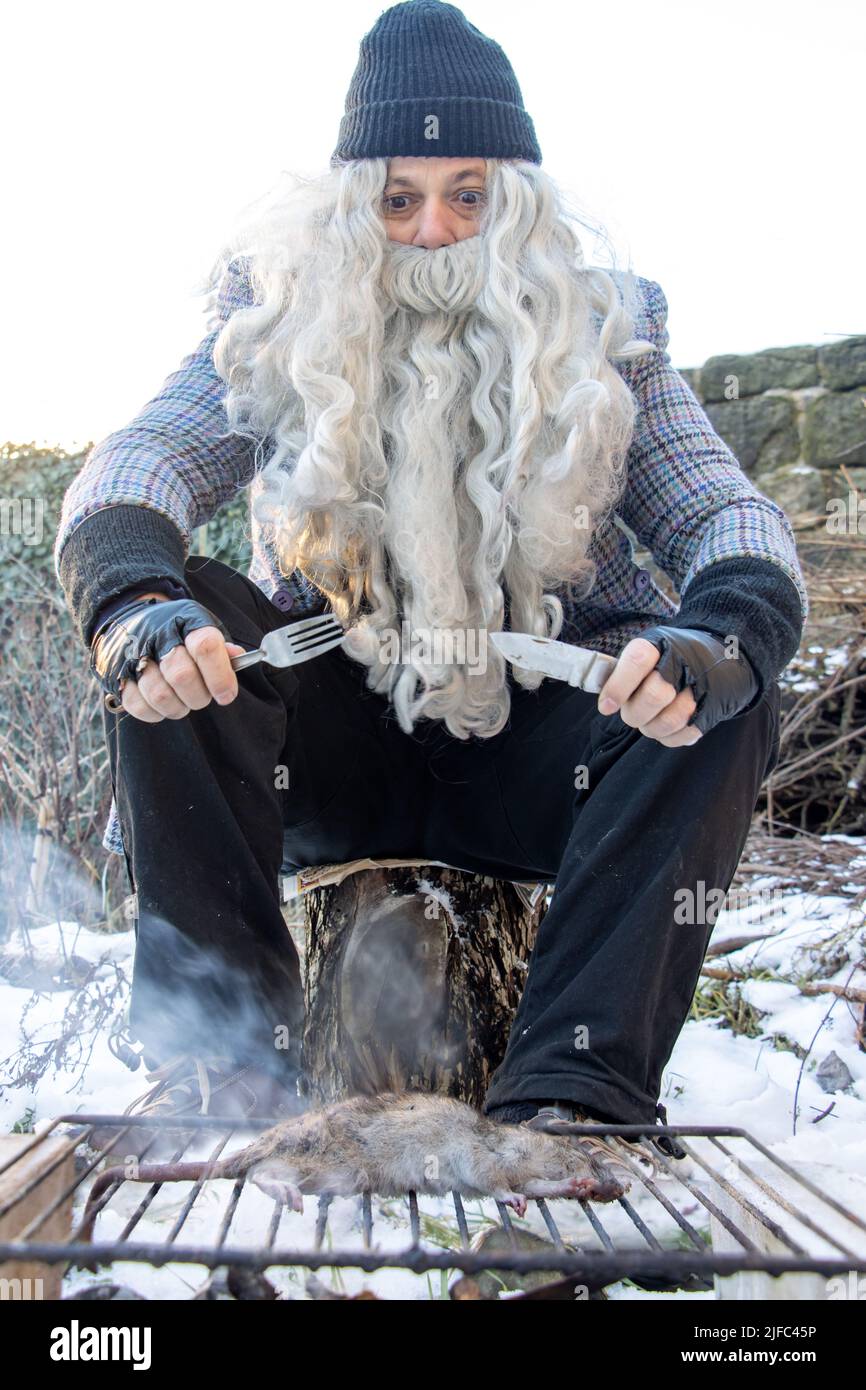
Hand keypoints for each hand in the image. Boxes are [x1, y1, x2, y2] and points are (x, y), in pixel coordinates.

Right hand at [91, 593, 248, 722]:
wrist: (130, 619)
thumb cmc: (177, 632)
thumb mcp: (202, 629)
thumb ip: (221, 648)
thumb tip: (239, 659)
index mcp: (186, 622)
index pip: (205, 647)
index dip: (220, 676)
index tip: (226, 695)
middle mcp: (158, 636)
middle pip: (182, 676)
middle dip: (199, 696)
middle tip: (202, 697)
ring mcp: (134, 656)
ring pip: (160, 695)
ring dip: (178, 707)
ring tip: (184, 702)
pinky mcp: (117, 675)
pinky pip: (138, 706)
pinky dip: (156, 713)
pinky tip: (163, 705)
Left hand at [596, 626, 758, 744]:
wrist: (725, 655)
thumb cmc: (671, 657)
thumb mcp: (648, 650)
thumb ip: (625, 672)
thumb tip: (606, 702)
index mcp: (660, 644)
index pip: (637, 660)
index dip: (618, 686)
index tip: (606, 707)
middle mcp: (683, 663)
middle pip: (654, 695)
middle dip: (635, 712)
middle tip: (631, 712)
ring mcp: (701, 688)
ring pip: (669, 720)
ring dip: (651, 727)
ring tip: (648, 720)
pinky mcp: (712, 711)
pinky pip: (684, 735)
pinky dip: (669, 737)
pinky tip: (666, 726)